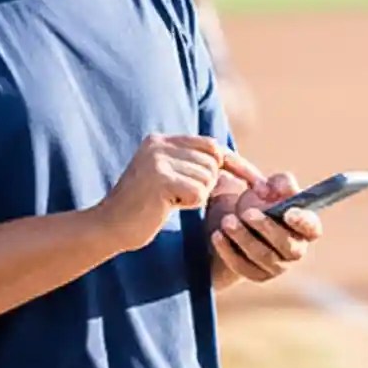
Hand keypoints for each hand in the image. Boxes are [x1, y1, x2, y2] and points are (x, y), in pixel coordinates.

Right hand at [97, 134, 265, 251]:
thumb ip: (191, 164)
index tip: (259, 182)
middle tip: (181, 197)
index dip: (237, 163)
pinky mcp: (161, 179)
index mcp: (160, 140)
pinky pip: (199, 193)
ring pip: (207, 178)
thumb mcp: (166, 177)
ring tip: (168, 201)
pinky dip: (189, 204)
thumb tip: (230, 163)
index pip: (211, 145)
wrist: (108, 227)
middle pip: (213, 161)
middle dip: (208, 184)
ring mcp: (158, 160)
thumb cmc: (141, 208)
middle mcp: (159, 144)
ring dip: (196, 196)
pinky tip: (166, 207)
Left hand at [211, 173, 322, 282]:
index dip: (303, 222)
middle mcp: (295, 249)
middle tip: (246, 213)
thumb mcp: (268, 186)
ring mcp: (277, 266)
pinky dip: (229, 252)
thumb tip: (271, 188)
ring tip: (227, 221)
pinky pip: (244, 268)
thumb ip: (278, 182)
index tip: (288, 212)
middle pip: (287, 245)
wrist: (232, 221)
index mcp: (305, 226)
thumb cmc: (258, 201)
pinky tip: (217, 236)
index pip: (312, 228)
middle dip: (266, 228)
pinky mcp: (257, 275)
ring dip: (244, 238)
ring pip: (264, 257)